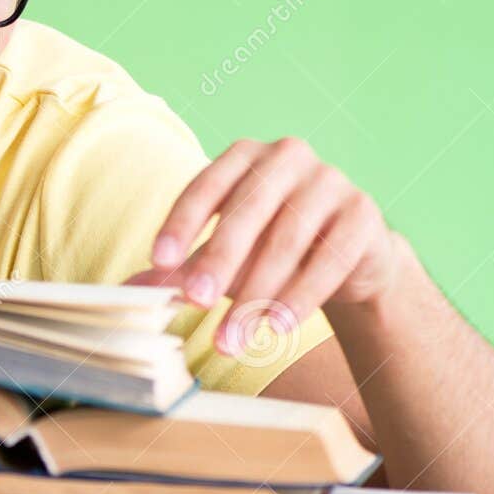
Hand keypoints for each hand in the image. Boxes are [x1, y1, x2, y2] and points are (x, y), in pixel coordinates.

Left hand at [127, 137, 404, 354]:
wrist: (348, 257)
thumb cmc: (270, 248)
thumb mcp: (224, 257)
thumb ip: (181, 269)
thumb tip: (130, 289)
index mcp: (244, 156)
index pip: (205, 186)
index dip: (181, 224)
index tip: (159, 262)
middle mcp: (287, 157)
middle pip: (246, 212)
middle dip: (218, 261)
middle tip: (196, 303)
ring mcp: (330, 181)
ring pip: (288, 240)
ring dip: (257, 294)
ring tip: (232, 337)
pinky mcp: (363, 213)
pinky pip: (330, 258)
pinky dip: (301, 296)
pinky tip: (276, 326)